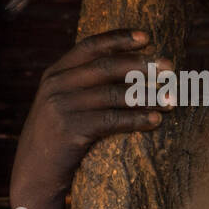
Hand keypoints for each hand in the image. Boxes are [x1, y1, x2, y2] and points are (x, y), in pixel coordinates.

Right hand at [10, 30, 173, 204]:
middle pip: (106, 67)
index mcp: (56, 73)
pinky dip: (137, 120)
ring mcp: (62, 107)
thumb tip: (132, 69)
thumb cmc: (61, 136)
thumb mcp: (65, 103)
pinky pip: (112, 121)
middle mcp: (56, 85)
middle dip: (141, 65)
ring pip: (114, 95)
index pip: (89, 46)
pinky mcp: (70, 130)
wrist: (35, 171)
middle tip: (171, 67)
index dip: (118, 39)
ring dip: (148, 95)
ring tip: (173, 99)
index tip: (147, 36)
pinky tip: (157, 120)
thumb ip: (85, 85)